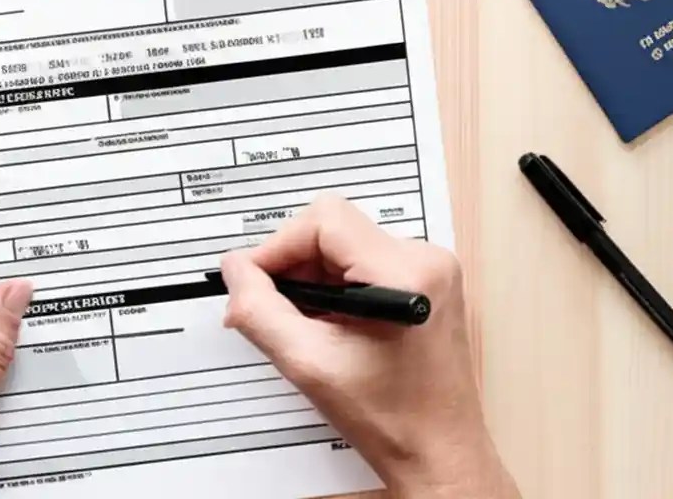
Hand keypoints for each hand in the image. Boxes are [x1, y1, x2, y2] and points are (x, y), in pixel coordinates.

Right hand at [219, 196, 517, 498]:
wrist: (438, 452)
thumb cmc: (390, 419)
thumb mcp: (308, 363)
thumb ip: (260, 310)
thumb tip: (235, 269)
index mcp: (404, 274)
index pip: (324, 221)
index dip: (278, 246)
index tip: (252, 280)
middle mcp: (426, 260)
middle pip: (334, 230)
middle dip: (294, 266)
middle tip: (273, 310)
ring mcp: (431, 271)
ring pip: (346, 246)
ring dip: (314, 279)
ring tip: (306, 326)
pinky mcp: (427, 284)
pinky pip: (365, 263)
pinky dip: (336, 287)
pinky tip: (331, 326)